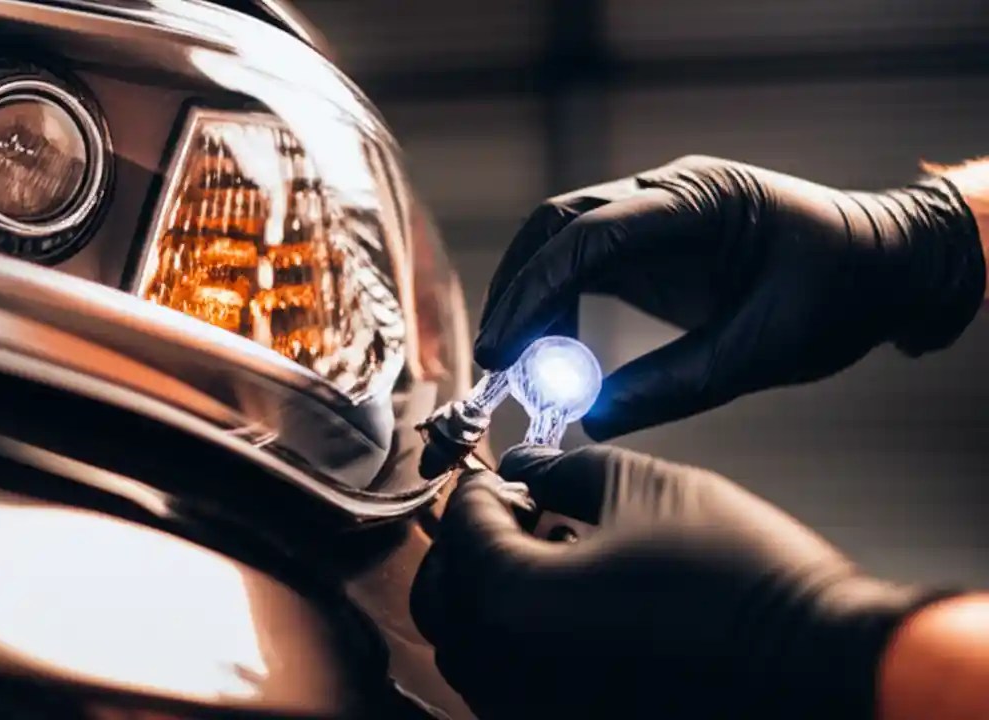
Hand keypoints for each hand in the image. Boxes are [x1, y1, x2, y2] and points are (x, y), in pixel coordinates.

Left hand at [411, 445, 940, 719]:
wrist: (819, 671)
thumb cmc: (742, 582)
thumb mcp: (645, 488)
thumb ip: (561, 469)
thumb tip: (524, 466)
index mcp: (512, 600)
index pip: (462, 527)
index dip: (486, 488)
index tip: (514, 476)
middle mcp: (507, 671)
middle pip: (444, 595)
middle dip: (473, 546)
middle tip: (521, 514)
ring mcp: (533, 712)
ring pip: (471, 649)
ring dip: (492, 594)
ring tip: (553, 557)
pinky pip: (512, 685)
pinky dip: (521, 642)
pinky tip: (575, 608)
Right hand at [476, 156, 984, 438]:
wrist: (886, 266)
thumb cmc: (840, 295)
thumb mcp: (762, 351)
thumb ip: (676, 384)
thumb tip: (594, 418)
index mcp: (697, 200)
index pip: (588, 233)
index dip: (535, 290)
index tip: (503, 349)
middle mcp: (667, 194)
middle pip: (558, 224)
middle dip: (517, 289)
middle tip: (496, 359)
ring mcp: (657, 214)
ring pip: (563, 239)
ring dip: (532, 295)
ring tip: (519, 364)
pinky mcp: (653, 243)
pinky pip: (586, 262)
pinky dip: (558, 301)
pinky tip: (552, 349)